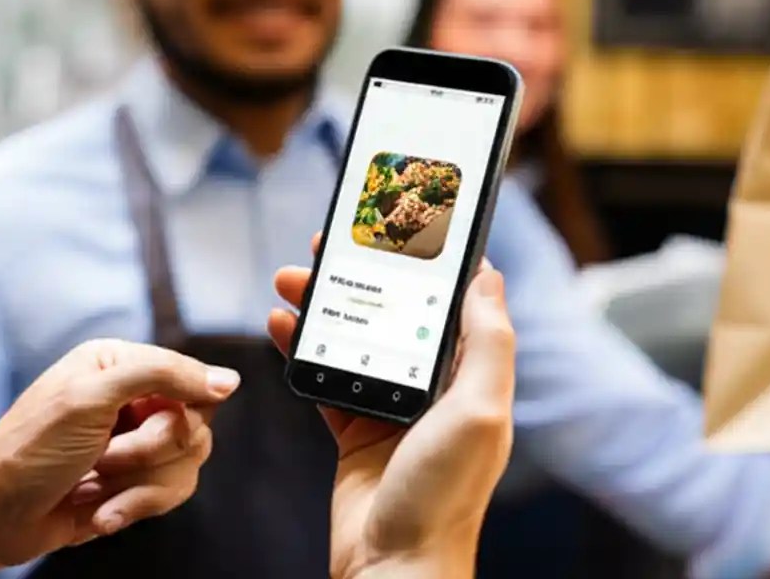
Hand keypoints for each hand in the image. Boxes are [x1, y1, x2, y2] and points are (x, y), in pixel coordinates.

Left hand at [0, 339, 239, 577]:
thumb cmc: (29, 451)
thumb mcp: (93, 396)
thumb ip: (163, 375)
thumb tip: (230, 381)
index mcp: (120, 363)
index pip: (192, 375)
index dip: (184, 405)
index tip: (160, 424)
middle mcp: (134, 398)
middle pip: (197, 422)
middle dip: (152, 450)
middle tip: (107, 458)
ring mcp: (137, 443)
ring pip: (190, 461)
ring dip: (141, 483)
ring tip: (96, 486)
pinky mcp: (137, 481)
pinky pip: (174, 490)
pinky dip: (136, 505)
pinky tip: (100, 510)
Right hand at [267, 239, 514, 578]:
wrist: (394, 569)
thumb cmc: (444, 495)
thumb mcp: (480, 409)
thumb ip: (487, 341)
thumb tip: (489, 276)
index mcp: (471, 377)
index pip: (454, 302)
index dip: (430, 261)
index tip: (403, 225)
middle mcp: (435, 389)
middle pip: (396, 313)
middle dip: (364, 275)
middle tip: (330, 243)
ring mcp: (393, 410)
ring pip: (355, 340)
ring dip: (324, 307)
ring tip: (289, 278)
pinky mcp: (355, 433)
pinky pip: (325, 380)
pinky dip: (302, 351)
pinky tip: (280, 326)